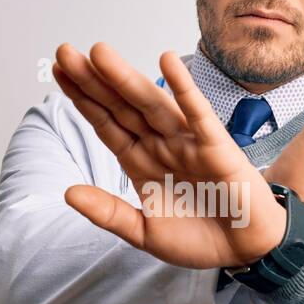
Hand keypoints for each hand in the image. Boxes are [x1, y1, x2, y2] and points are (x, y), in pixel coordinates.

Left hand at [51, 42, 286, 269]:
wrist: (244, 251)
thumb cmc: (199, 238)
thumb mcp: (143, 232)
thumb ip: (108, 212)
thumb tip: (68, 193)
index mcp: (140, 162)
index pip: (105, 123)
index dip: (82, 98)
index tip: (58, 71)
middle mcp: (159, 145)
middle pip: (120, 106)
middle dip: (93, 80)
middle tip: (65, 51)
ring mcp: (186, 142)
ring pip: (150, 104)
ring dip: (125, 79)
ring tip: (98, 53)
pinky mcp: (216, 147)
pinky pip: (197, 113)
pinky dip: (183, 89)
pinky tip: (166, 62)